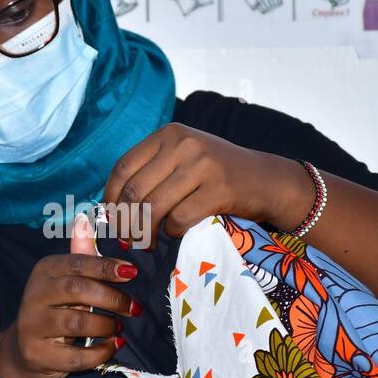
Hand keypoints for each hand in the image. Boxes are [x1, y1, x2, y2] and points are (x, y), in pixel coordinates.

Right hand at [0, 214, 140, 377]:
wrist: (26, 351)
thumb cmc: (54, 310)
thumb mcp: (66, 281)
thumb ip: (81, 256)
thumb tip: (85, 220)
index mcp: (45, 271)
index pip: (77, 264)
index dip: (106, 267)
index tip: (131, 272)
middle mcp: (35, 295)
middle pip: (77, 290)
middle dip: (111, 298)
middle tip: (133, 307)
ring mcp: (34, 326)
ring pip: (77, 322)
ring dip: (106, 325)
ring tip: (119, 328)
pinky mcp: (38, 353)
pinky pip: (76, 355)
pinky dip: (99, 352)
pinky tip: (111, 346)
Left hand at [102, 122, 311, 244]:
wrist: (265, 178)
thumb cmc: (217, 173)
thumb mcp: (183, 158)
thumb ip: (152, 171)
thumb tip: (111, 206)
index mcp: (168, 134)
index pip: (123, 168)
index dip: (111, 198)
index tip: (111, 218)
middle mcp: (183, 144)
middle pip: (136, 191)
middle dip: (126, 222)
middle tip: (127, 239)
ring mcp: (202, 165)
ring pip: (154, 208)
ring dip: (146, 233)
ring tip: (147, 242)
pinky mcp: (219, 189)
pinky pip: (180, 219)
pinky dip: (172, 233)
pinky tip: (176, 233)